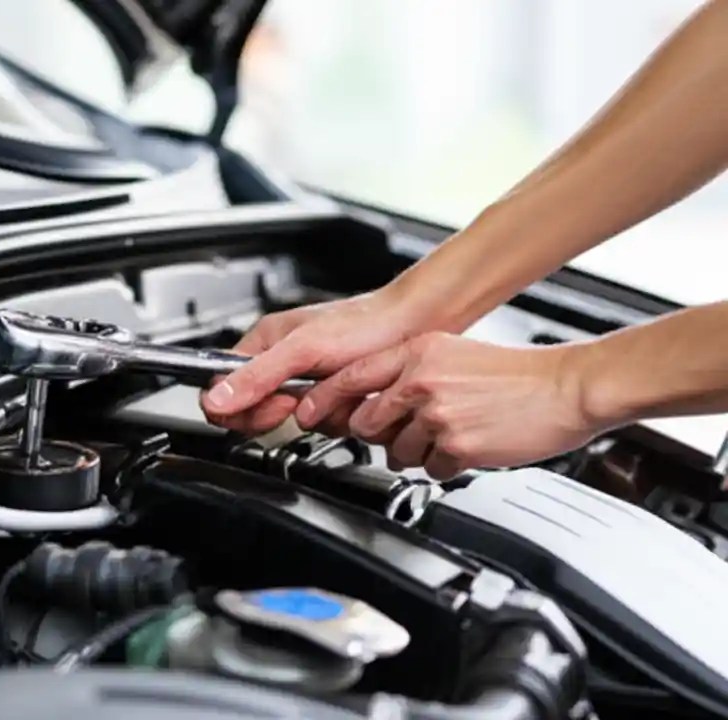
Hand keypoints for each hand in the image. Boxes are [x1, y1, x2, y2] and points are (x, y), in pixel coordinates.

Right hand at [200, 288, 427, 435]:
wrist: (415, 327)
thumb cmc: (364, 324)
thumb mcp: (302, 350)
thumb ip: (257, 376)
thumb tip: (217, 398)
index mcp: (262, 344)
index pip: (222, 390)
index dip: (242, 408)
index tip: (275, 405)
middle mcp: (280, 365)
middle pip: (256, 412)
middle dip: (285, 413)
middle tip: (304, 401)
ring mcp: (306, 384)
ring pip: (292, 424)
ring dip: (318, 415)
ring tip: (336, 394)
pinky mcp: (330, 399)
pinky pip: (321, 424)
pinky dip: (339, 418)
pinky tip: (352, 401)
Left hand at [298, 332, 597, 477]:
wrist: (566, 389)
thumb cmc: (517, 376)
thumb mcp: (453, 355)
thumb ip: (411, 373)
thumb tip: (375, 401)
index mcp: (418, 352)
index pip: (352, 377)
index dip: (323, 399)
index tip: (304, 412)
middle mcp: (421, 380)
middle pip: (367, 423)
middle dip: (380, 435)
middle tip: (406, 432)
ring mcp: (437, 414)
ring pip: (397, 450)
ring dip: (418, 451)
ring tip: (450, 435)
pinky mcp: (456, 445)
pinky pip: (431, 468)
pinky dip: (447, 465)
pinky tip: (469, 446)